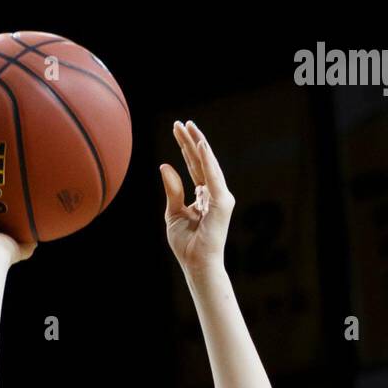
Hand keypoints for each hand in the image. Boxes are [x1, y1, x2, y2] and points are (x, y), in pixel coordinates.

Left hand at [160, 122, 233, 274]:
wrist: (197, 264)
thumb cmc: (186, 245)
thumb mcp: (173, 213)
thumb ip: (172, 190)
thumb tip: (165, 165)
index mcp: (204, 195)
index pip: (194, 166)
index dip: (186, 148)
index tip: (177, 130)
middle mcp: (214, 193)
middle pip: (201, 161)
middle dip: (191, 140)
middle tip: (181, 122)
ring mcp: (220, 196)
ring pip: (207, 164)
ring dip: (198, 144)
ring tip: (188, 127)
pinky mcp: (222, 202)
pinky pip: (213, 176)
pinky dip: (207, 160)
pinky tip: (199, 144)